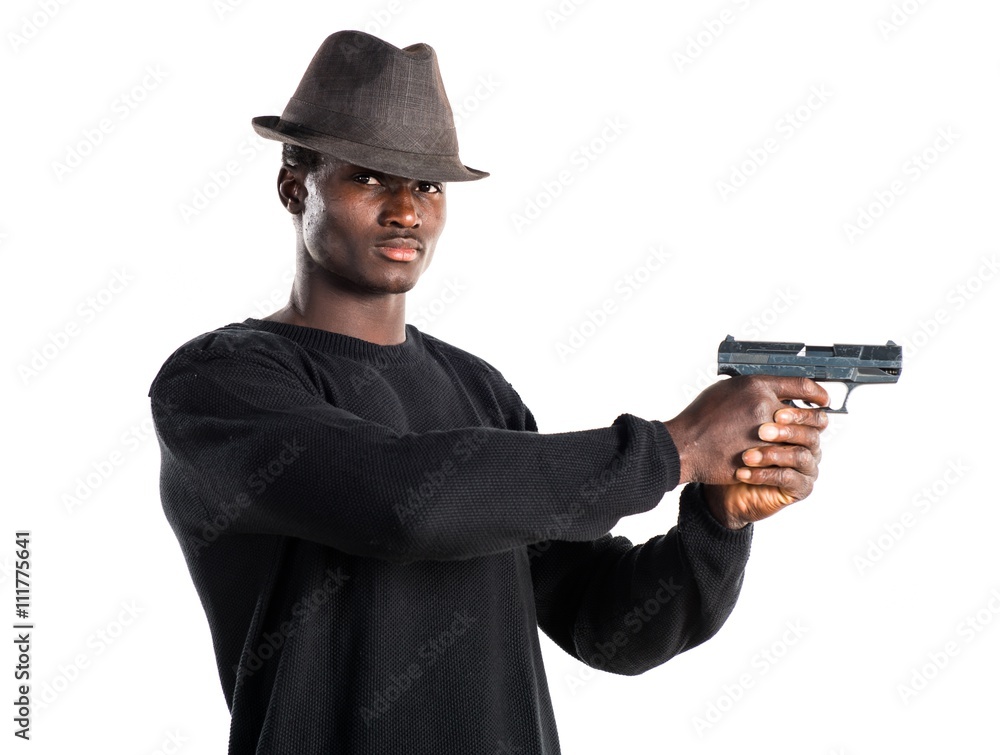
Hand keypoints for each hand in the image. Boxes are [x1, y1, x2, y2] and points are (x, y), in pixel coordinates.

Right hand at [664, 375, 828, 485]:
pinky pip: (784, 456)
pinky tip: (783, 455)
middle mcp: (764, 407)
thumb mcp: (724, 390)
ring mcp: (764, 434)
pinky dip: (785, 455)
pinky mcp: (762, 456)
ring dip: (800, 439)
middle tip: (819, 421)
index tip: (822, 398)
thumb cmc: (699, 418)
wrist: (685, 446)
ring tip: (799, 440)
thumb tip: (770, 390)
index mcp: (755, 387)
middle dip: (815, 419)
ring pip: (797, 437)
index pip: (800, 384)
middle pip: (806, 413)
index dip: (816, 392)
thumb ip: (751, 389)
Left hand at [702, 404, 826, 529]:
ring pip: (800, 455)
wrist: (713, 475)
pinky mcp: (799, 487)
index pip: (812, 410)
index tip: (780, 411)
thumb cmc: (725, 444)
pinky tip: (743, 472)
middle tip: (762, 431)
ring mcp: (805, 466)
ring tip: (746, 456)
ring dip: (772, 453)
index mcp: (796, 423)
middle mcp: (805, 443)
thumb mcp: (738, 414)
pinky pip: (788, 478)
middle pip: (812, 431)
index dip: (802, 409)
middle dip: (787, 429)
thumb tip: (762, 384)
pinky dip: (764, 474)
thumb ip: (756, 399)